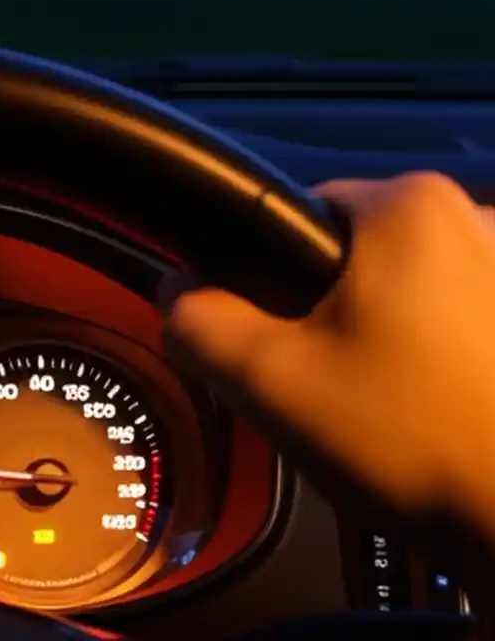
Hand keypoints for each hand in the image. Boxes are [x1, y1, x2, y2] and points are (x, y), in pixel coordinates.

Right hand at [165, 172, 494, 544]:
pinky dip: (436, 357)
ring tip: (382, 409)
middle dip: (328, 316)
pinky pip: (458, 320)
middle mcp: (477, 212)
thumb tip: (176, 290)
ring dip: (386, 338)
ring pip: (409, 292)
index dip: (264, 283)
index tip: (271, 348)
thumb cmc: (405, 436)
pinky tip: (434, 411)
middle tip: (322, 391)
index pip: (295, 217)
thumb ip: (200, 324)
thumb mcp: (270, 383)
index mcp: (406, 204)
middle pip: (356, 257)